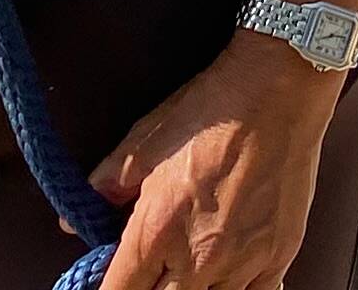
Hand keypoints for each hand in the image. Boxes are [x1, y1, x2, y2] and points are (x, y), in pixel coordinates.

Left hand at [91, 35, 346, 289]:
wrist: (279, 87)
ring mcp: (242, 262)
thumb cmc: (214, 109)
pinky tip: (229, 274)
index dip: (112, 287)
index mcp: (157, 230)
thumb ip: (108, 184)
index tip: (116, 276)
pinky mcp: (277, 256)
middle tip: (154, 267)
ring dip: (192, 288)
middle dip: (151, 287)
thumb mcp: (145, 140)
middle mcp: (198, 257)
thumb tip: (78, 217)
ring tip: (190, 267)